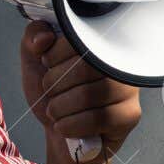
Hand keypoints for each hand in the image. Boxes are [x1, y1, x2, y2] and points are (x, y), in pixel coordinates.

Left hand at [19, 22, 140, 163]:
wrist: (58, 128)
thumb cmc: (53, 91)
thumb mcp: (34, 58)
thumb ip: (33, 35)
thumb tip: (45, 37)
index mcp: (99, 41)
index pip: (78, 38)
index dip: (54, 55)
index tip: (48, 65)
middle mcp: (119, 61)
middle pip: (85, 68)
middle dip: (55, 84)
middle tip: (50, 93)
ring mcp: (128, 89)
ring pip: (90, 95)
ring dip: (60, 107)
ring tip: (55, 111)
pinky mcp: (130, 115)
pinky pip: (99, 119)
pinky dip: (71, 125)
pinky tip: (64, 125)